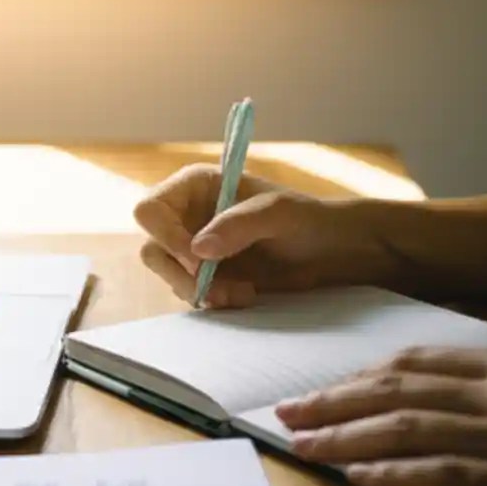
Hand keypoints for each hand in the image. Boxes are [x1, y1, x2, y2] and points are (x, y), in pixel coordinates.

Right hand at [133, 164, 393, 306]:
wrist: (336, 253)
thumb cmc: (311, 220)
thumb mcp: (280, 214)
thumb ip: (239, 225)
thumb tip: (198, 249)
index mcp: (196, 185)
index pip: (151, 209)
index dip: (166, 237)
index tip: (196, 260)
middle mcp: (187, 214)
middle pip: (152, 248)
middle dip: (181, 274)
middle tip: (214, 289)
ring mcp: (195, 247)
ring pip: (169, 275)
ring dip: (199, 291)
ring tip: (241, 293)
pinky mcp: (207, 275)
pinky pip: (190, 292)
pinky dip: (212, 300)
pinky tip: (245, 295)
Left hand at [276, 347, 486, 485]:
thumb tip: (427, 402)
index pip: (414, 362)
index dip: (358, 376)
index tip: (321, 388)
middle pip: (397, 389)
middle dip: (334, 401)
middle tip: (286, 412)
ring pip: (407, 428)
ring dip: (345, 437)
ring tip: (300, 445)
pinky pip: (444, 474)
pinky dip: (394, 475)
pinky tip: (357, 479)